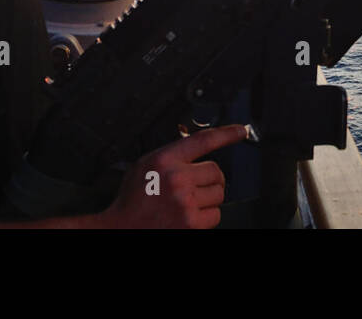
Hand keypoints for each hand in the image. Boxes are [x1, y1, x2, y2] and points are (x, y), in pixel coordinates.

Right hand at [103, 125, 248, 228]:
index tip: (240, 131)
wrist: (121, 229)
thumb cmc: (133, 200)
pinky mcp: (192, 223)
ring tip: (190, 202)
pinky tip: (192, 215)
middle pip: (216, 170)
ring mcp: (186, 201)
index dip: (226, 133)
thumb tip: (194, 148)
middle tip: (197, 185)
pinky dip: (208, 216)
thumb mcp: (145, 165)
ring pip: (219, 193)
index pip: (204, 140)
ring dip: (209, 198)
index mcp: (165, 160)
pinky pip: (216, 214)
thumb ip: (170, 155)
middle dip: (210, 179)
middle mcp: (177, 178)